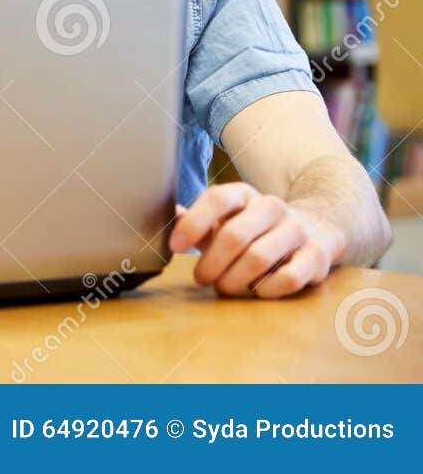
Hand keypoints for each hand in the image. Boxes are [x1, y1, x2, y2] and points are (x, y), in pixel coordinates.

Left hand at [170, 182, 345, 298]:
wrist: (316, 228)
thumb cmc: (256, 229)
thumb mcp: (225, 219)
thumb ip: (197, 220)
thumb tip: (169, 215)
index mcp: (244, 194)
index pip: (217, 199)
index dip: (193, 223)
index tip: (175, 246)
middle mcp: (272, 207)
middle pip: (234, 235)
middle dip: (212, 263)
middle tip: (202, 278)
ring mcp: (297, 229)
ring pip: (259, 258)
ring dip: (235, 280)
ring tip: (225, 287)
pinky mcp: (316, 256)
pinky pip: (288, 278)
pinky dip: (266, 289)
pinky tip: (256, 290)